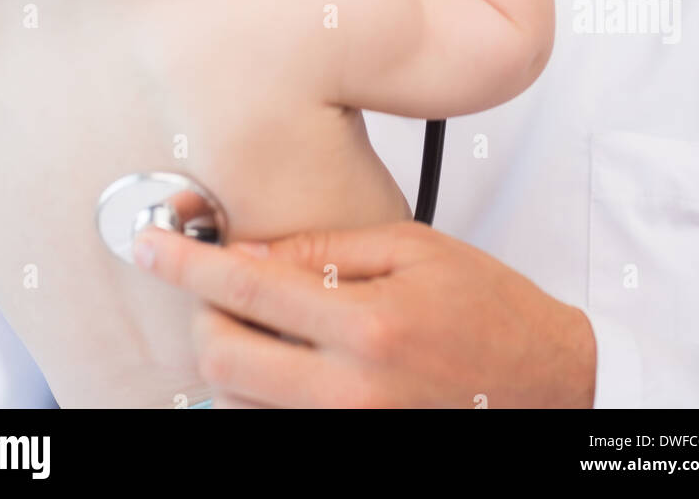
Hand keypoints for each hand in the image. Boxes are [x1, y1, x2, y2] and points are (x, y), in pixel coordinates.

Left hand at [132, 220, 595, 408]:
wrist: (549, 386)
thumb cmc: (490, 312)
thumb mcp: (415, 250)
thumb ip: (327, 251)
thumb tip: (251, 250)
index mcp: (370, 326)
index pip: (249, 287)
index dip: (187, 262)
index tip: (150, 243)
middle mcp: (351, 394)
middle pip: (223, 360)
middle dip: (206, 317)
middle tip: (223, 289)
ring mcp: (349, 435)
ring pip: (239, 404)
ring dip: (236, 359)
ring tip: (274, 327)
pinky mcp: (350, 454)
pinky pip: (273, 429)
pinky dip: (263, 394)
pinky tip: (291, 363)